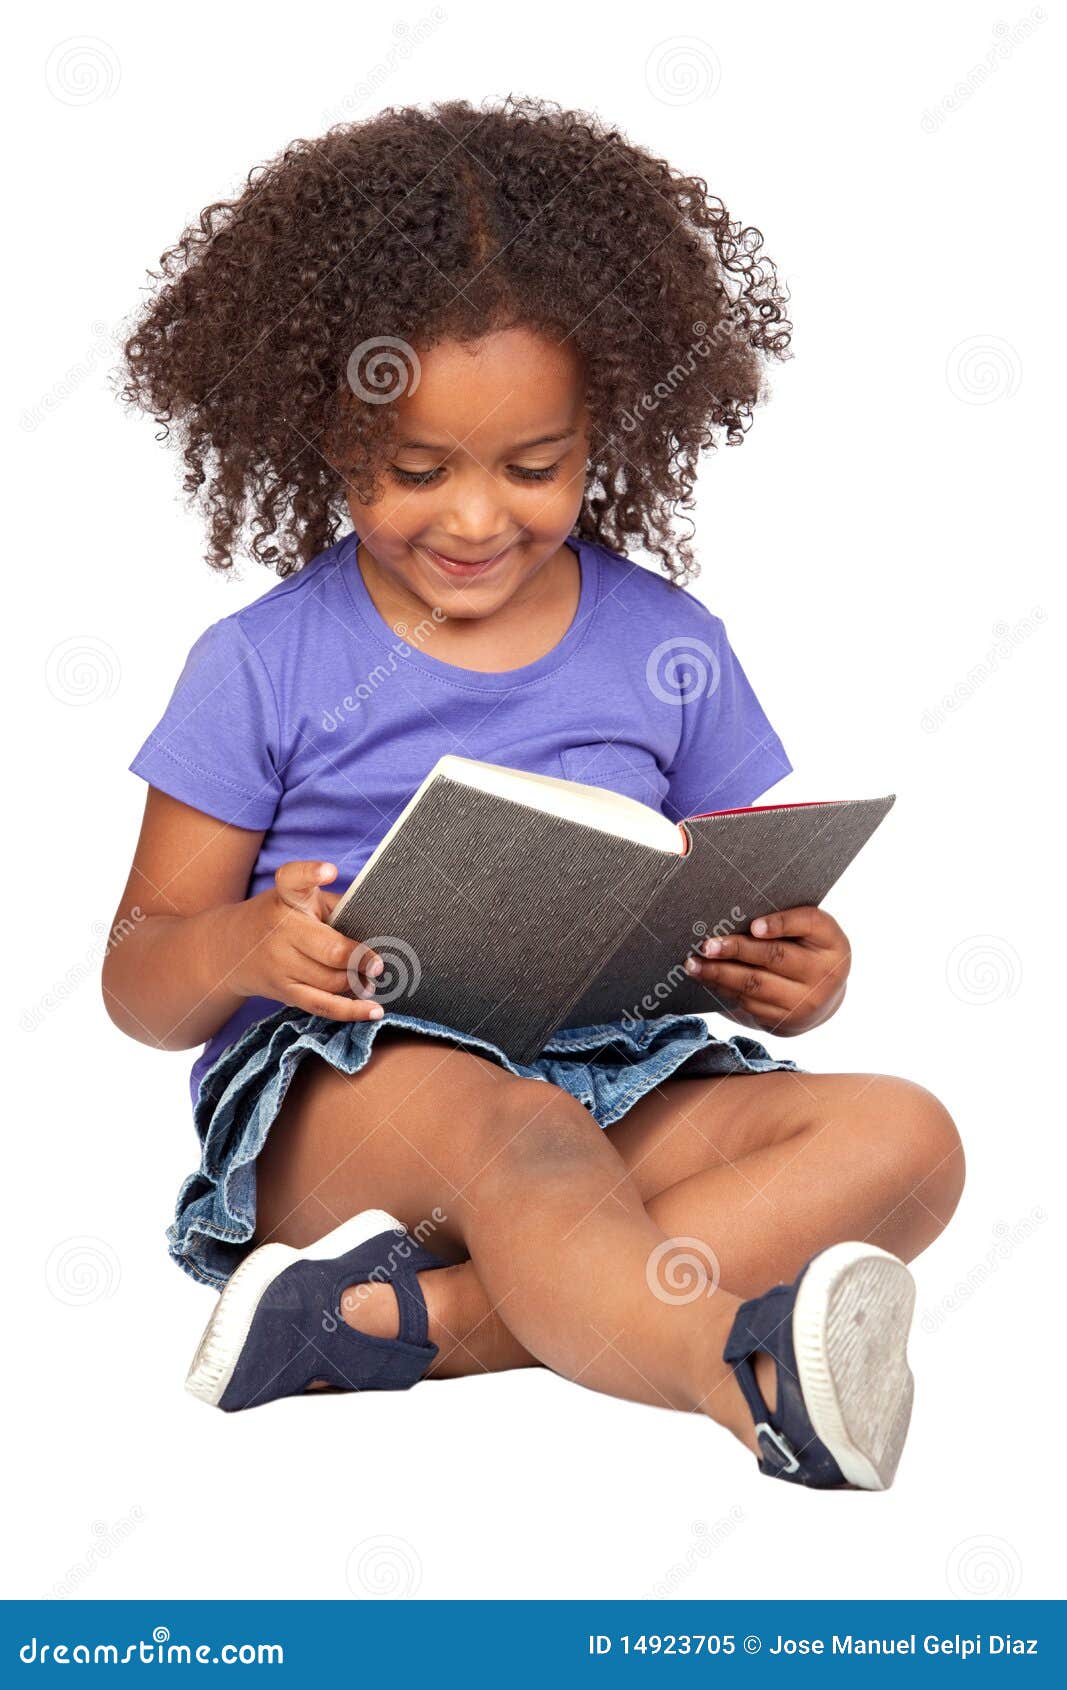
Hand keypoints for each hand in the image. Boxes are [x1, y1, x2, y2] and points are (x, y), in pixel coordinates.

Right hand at [231, 860, 385, 1020]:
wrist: (231, 947)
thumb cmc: (283, 917)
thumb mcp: (302, 900)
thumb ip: (336, 907)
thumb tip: (383, 932)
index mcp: (287, 896)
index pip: (293, 879)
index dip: (311, 874)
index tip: (329, 870)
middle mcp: (280, 929)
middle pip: (330, 950)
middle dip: (360, 959)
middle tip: (378, 964)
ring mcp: (279, 963)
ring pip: (331, 981)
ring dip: (359, 983)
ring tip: (372, 979)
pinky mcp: (283, 990)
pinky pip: (322, 1005)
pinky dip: (351, 1010)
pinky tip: (373, 1010)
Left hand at [683, 905, 850, 1035]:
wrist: (822, 996)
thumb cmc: (806, 950)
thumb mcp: (808, 932)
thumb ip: (783, 921)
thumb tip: (732, 917)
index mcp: (832, 941)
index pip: (808, 924)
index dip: (780, 924)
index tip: (753, 926)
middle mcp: (825, 973)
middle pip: (774, 957)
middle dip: (735, 950)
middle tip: (707, 945)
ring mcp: (807, 1001)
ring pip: (756, 984)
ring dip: (719, 973)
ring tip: (694, 964)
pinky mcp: (786, 1021)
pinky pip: (749, 1003)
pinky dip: (723, 988)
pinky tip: (706, 978)